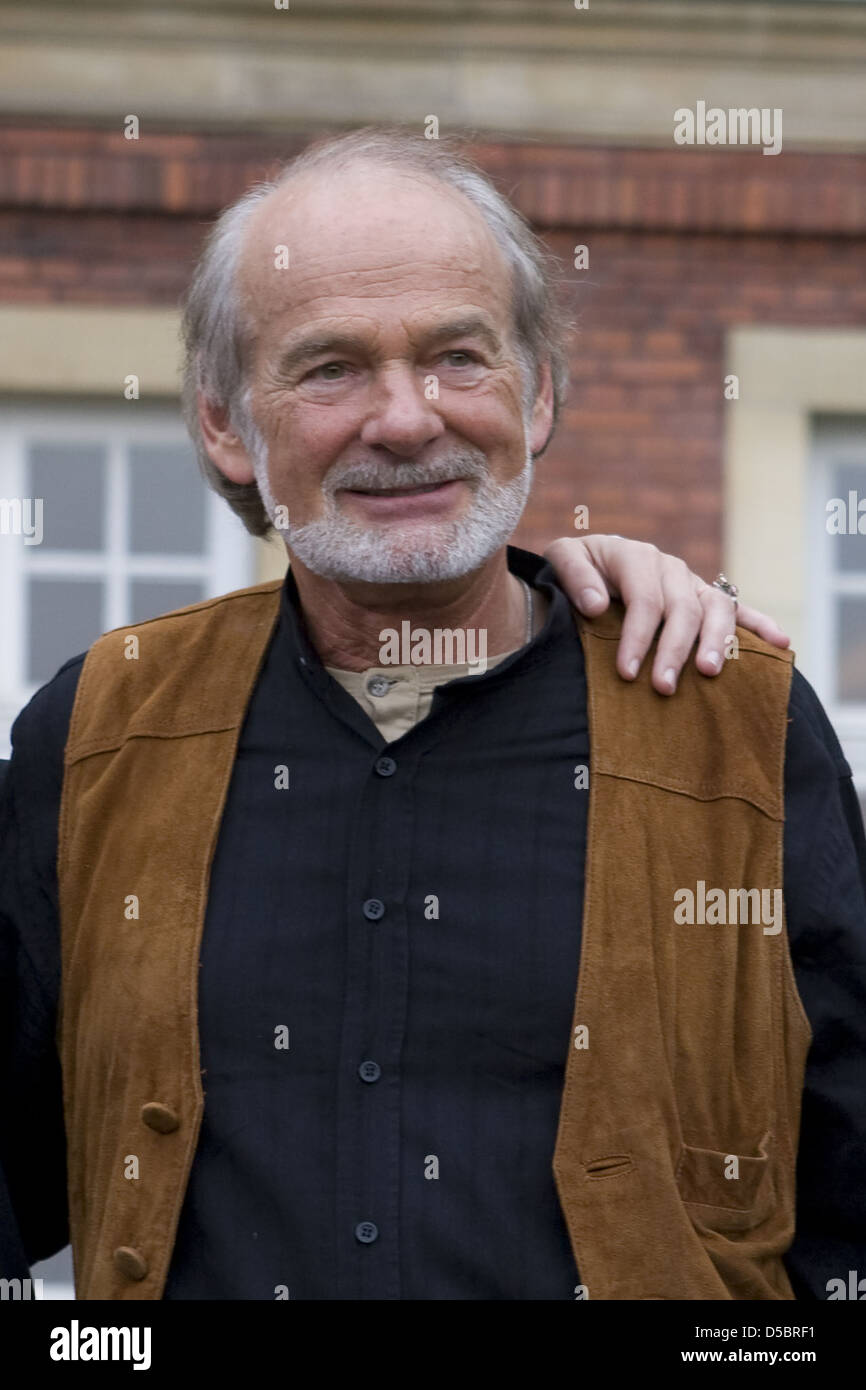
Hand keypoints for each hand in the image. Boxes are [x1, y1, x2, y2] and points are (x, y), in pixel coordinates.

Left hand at [544, 535, 789, 695]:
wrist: (589, 566)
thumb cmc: (575, 570)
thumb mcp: (561, 560)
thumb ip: (573, 576)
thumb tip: (596, 604)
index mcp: (634, 556)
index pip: (644, 597)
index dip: (637, 636)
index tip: (626, 672)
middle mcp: (669, 568)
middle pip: (683, 607)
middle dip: (674, 649)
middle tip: (663, 687)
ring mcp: (692, 583)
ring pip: (716, 608)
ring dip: (717, 641)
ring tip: (710, 672)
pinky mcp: (706, 599)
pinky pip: (738, 610)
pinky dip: (760, 625)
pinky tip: (780, 643)